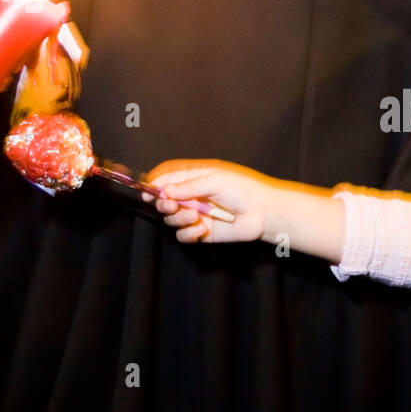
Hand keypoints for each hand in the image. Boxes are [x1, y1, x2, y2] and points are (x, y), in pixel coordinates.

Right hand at [142, 159, 272, 243]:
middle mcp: (191, 195)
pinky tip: (202, 228)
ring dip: (178, 218)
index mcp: (194, 177)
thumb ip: (188, 186)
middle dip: (163, 204)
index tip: (147, 192)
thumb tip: (164, 190)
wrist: (263, 212)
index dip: (154, 184)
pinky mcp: (201, 231)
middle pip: (163, 200)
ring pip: (171, 219)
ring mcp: (195, 213)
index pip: (166, 177)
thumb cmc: (242, 189)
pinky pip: (182, 235)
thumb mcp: (214, 180)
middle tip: (171, 206)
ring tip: (196, 216)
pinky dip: (188, 232)